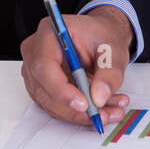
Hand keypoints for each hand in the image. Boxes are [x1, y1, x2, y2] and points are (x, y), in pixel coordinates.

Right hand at [20, 8, 132, 125]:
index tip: (84, 104)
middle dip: (74, 109)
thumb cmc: (102, 34)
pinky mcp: (42, 86)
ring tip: (109, 112)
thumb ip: (109, 73)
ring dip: (79, 114)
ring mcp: (36, 71)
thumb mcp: (113, 50)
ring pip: (50, 103)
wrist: (101, 35)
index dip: (61, 90)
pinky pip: (55, 106)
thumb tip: (99, 97)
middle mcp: (36, 53)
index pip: (45, 66)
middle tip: (103, 114)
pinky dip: (78, 113)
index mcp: (49, 34)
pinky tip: (101, 110)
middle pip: (44, 90)